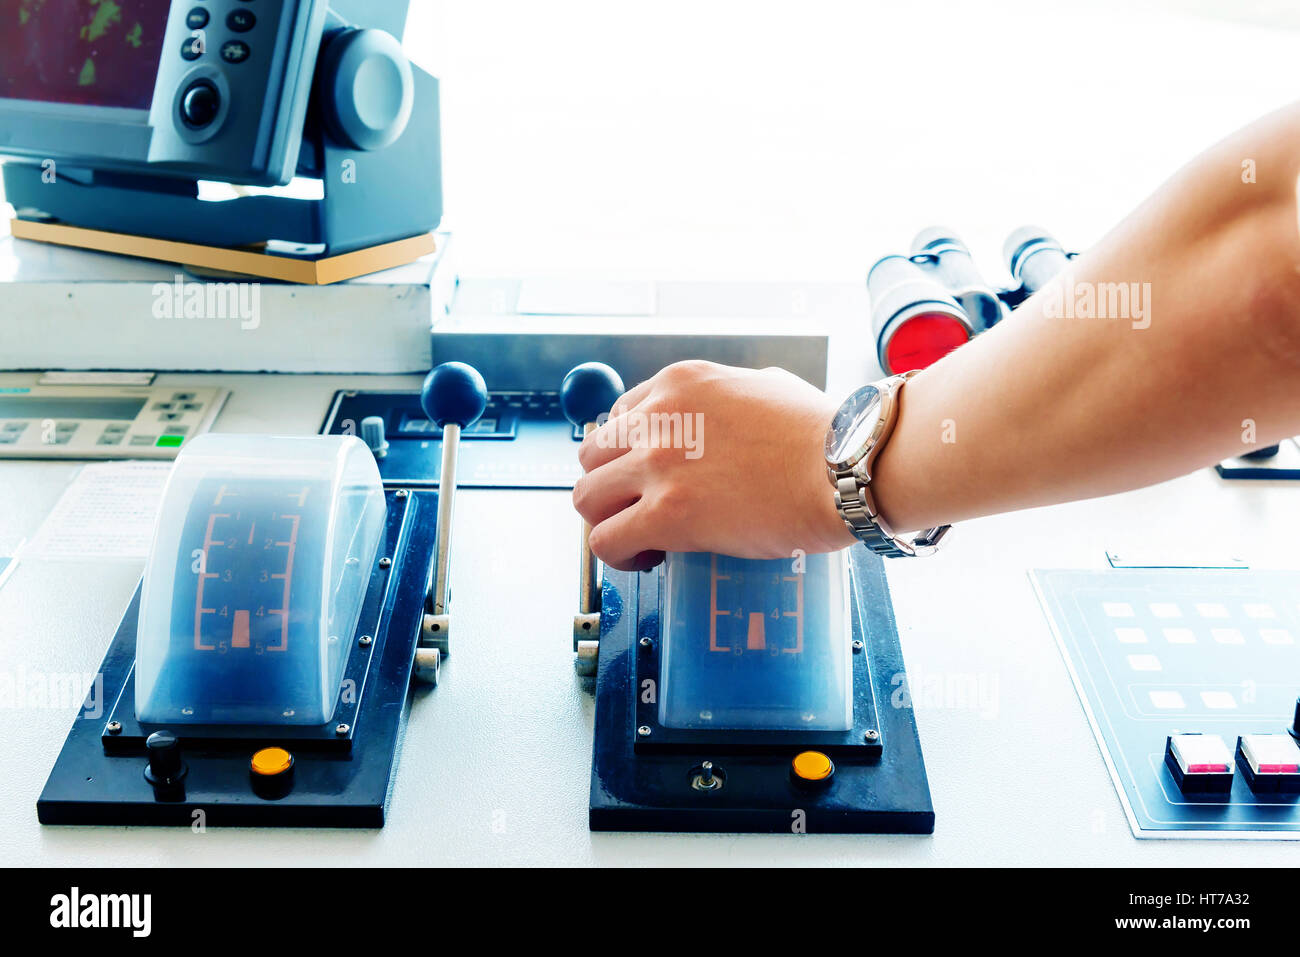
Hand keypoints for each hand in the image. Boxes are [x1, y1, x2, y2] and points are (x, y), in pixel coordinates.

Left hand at [573, 360, 855, 570]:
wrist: (845, 466)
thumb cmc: (824, 433)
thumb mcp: (765, 386)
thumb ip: (726, 399)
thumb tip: (721, 422)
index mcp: (680, 382)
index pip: (619, 417)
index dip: (629, 453)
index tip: (648, 476)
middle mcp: (658, 417)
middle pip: (593, 455)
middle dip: (611, 485)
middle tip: (639, 508)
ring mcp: (658, 465)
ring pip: (587, 497)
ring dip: (608, 520)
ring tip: (640, 537)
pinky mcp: (667, 514)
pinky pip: (606, 540)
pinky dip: (618, 555)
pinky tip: (648, 558)